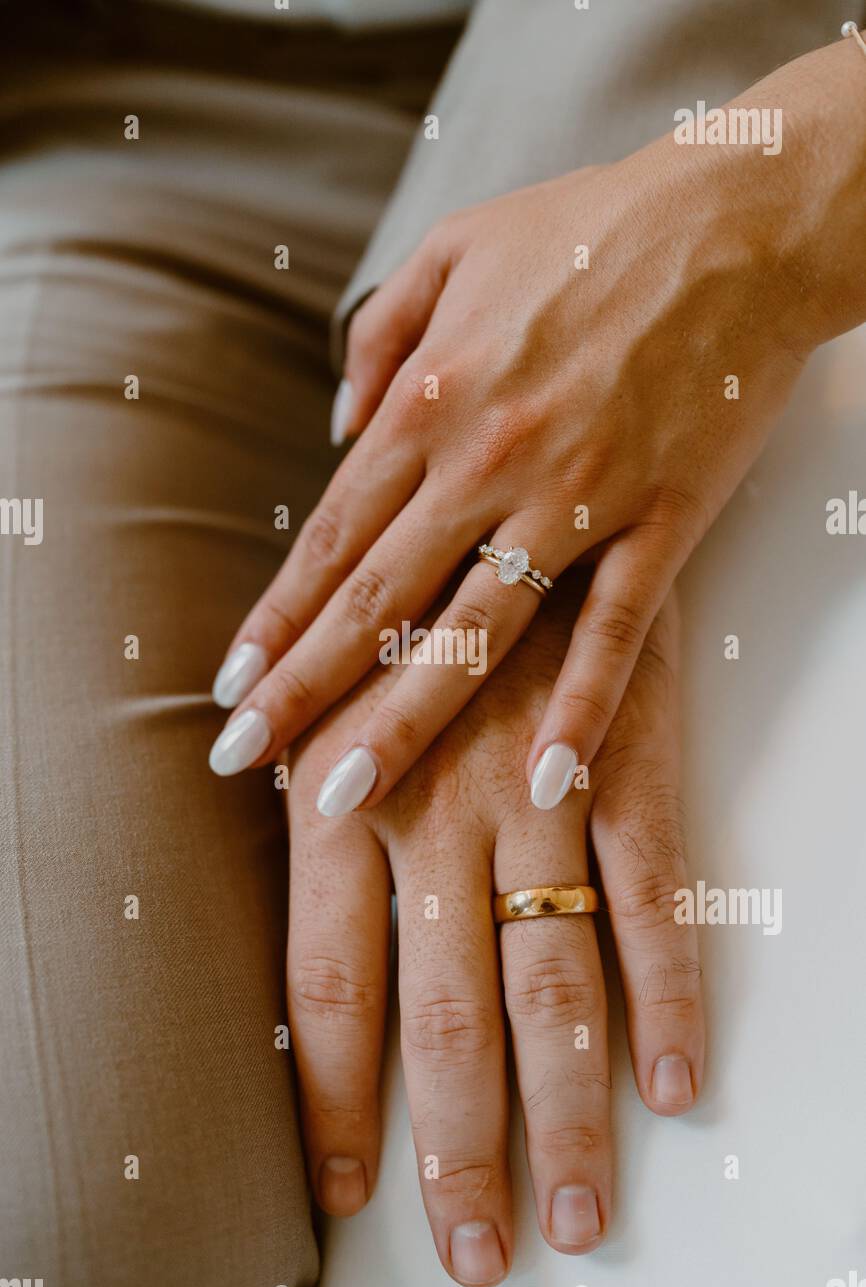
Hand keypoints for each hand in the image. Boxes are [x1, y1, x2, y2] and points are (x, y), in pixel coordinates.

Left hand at [209, 37, 864, 811]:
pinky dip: (582, 708)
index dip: (276, 618)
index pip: (332, 537)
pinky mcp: (661, 523)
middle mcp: (487, 463)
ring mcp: (577, 500)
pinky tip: (547, 778)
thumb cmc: (587, 229)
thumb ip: (377, 338)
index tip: (231, 684)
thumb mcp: (452, 248)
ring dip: (403, 722)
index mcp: (432, 402)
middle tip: (242, 758)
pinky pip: (613, 633)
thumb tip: (337, 428)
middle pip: (378, 601)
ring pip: (474, 635)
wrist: (734, 219)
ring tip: (343, 796)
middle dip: (302, 688)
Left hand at [285, 570, 702, 1286]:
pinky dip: (668, 996)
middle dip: (456, 1150)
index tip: (347, 1191)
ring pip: (551, 979)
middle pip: (441, 1015)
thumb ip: (300, 797)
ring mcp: (539, 788)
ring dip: (567, 1109)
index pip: (327, 986)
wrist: (520, 481)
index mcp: (341, 794)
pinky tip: (671, 1082)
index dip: (336, 1102)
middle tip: (478, 1249)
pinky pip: (652, 899)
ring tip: (573, 1210)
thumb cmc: (413, 603)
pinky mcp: (630, 762)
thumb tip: (276, 910)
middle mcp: (433, 804)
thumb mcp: (333, 688)